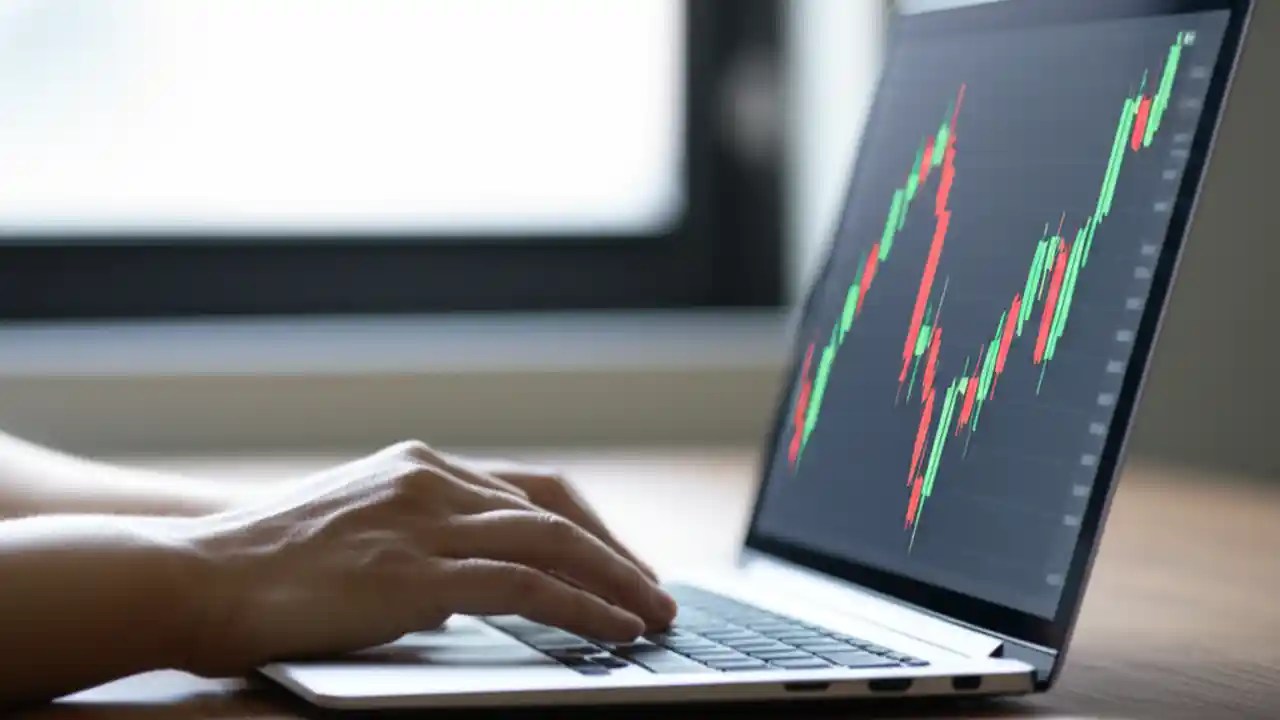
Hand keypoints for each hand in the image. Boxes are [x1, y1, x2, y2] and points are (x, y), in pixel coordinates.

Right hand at [174, 441, 674, 676]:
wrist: (197, 574)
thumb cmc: (267, 565)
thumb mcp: (357, 532)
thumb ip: (417, 542)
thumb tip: (468, 587)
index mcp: (419, 466)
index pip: (529, 490)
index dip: (588, 527)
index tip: (620, 561)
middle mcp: (431, 481)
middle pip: (554, 509)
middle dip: (615, 554)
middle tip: (657, 594)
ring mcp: (425, 522)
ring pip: (552, 541)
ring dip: (616, 581)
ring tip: (655, 617)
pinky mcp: (416, 572)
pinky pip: (525, 586)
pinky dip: (581, 606)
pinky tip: (612, 629)